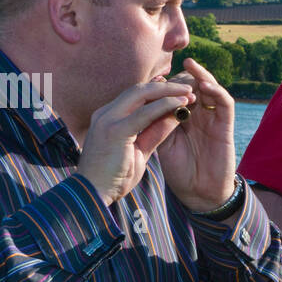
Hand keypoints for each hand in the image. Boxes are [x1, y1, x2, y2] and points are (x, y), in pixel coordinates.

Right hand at [78, 79, 194, 204]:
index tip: (176, 91)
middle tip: (188, 87)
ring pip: (141, 94)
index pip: (134, 96)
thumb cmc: (114, 178)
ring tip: (189, 92)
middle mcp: (105, 114)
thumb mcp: (138, 152)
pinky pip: (145, 113)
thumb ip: (153, 133)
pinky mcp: (115, 131)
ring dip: (168, 92)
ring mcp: (108, 120)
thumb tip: (172, 117)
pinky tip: (181, 104)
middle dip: (165, 87)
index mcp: (107, 117)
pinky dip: (165, 106)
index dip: (156, 92)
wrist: (92, 195)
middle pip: (138, 90)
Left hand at [156, 58, 237, 212]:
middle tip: (171, 68)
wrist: (198, 194)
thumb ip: (157, 123)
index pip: (175, 94)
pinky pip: (225, 102)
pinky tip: (204, 85)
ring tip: (189, 66)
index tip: (151, 79)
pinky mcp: (226, 126)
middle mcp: (199, 115)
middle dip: (181, 76)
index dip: (165, 84)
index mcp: (182, 118)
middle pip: (192, 86)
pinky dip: (217, 91)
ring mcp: (213, 119)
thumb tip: (143, 100)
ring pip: (210, 88)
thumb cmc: (180, 171)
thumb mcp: (163, 143)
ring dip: (201, 75)